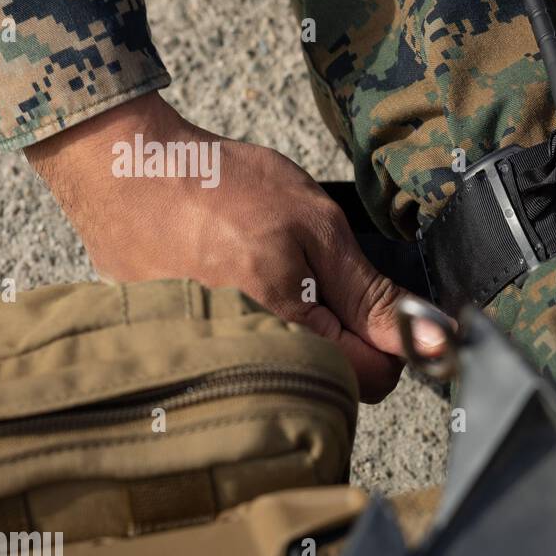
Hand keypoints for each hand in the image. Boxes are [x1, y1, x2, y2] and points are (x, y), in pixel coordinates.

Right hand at [26, 92, 440, 402]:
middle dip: (347, 341)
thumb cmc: (219, 187)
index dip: (392, 341)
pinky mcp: (185, 358)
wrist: (122, 170)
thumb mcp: (317, 227)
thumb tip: (433, 341)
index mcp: (288, 335)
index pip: (376, 381)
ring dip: (305, 336)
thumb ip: (373, 295)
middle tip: (321, 282)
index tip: (379, 304)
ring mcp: (211, 367)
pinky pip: (249, 364)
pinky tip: (242, 288)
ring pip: (293, 374)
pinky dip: (261, 332)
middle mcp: (247, 367)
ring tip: (277, 281)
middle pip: (333, 385)